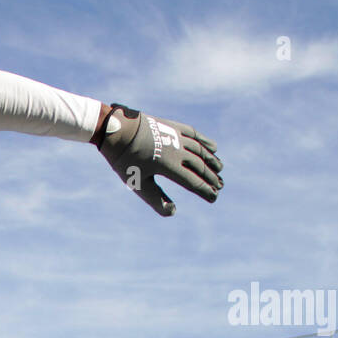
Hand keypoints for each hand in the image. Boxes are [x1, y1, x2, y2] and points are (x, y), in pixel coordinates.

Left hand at [96, 105, 222, 215]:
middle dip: (211, 178)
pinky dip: (205, 142)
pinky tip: (214, 147)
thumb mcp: (138, 183)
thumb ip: (155, 199)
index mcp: (169, 167)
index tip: (214, 198)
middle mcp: (178, 151)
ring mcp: (177, 137)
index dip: (205, 191)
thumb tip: (173, 211)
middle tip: (220, 187)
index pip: (193, 182)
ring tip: (220, 169)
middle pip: (200, 167)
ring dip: (212, 161)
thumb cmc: (126, 160)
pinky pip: (195, 134)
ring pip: (200, 151)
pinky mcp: (173, 126)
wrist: (117, 130)